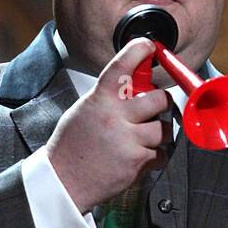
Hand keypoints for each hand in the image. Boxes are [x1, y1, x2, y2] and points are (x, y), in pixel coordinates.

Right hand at [45, 38, 170, 213]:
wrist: (63, 180)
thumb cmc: (72, 146)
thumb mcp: (84, 110)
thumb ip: (108, 99)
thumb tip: (134, 87)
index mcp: (100, 99)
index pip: (122, 65)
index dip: (139, 50)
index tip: (149, 47)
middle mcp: (115, 115)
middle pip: (159, 99)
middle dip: (161, 104)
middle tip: (154, 110)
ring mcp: (128, 139)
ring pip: (164, 129)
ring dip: (158, 134)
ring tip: (142, 139)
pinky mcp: (137, 161)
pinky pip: (161, 154)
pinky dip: (155, 157)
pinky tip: (139, 158)